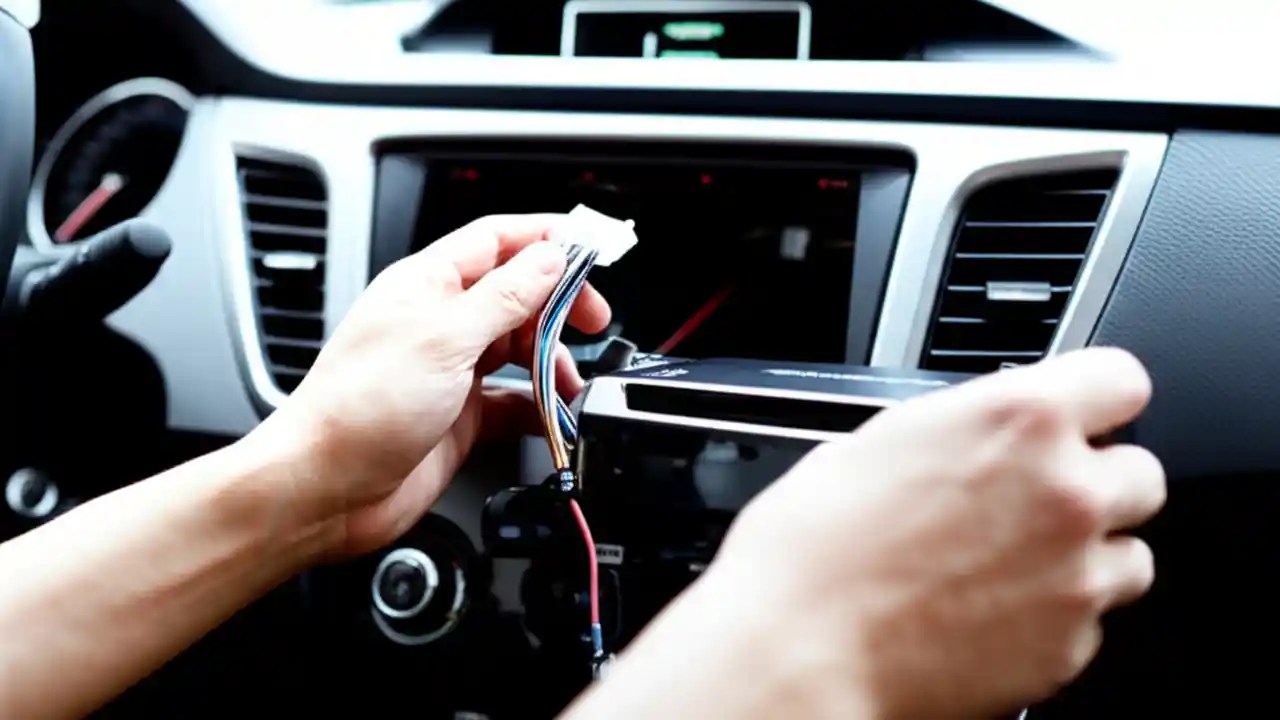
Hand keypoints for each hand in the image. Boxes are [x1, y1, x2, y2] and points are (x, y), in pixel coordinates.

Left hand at [249, 214, 609, 557]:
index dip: (545, 238)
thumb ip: (505, 297)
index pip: (496, 239)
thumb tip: (550, 258)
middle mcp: (440, 322)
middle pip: (517, 294)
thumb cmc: (359, 409)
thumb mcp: (445, 339)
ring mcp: (450, 370)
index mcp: (427, 285)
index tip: (592, 249)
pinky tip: (551, 418)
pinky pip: (514, 402)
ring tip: (568, 383)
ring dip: (553, 362)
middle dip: (560, 304)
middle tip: (594, 321)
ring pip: (520, 349)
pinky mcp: (459, 416)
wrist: (325, 490)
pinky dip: (539, 408)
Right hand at [567, 348, 1164, 719]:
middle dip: (1094, 484)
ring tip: (1013, 565)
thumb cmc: (813, 549)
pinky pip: (1092, 621)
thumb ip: (962, 427)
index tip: (1081, 415)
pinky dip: (1055, 617)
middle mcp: (1067, 493)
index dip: (1097, 398)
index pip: (1123, 380)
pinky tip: (990, 613)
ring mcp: (1077, 576)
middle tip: (1032, 501)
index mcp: (1020, 420)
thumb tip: (981, 432)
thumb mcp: (879, 442)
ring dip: (1087, 555)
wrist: (800, 650)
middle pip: (1141, 473)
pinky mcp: (1069, 648)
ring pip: (1130, 555)